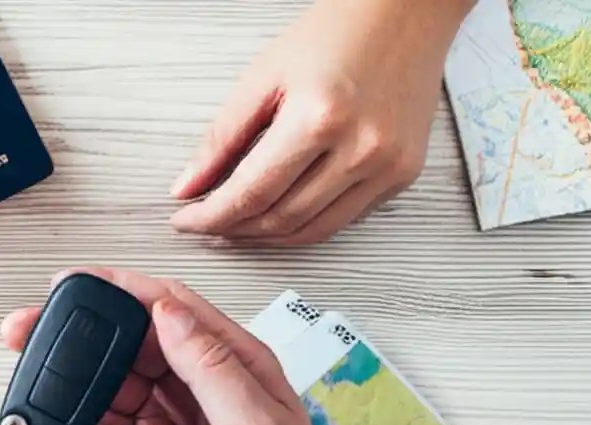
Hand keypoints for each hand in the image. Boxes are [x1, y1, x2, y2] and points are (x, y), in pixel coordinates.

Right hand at [1, 269, 340, 424]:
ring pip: (107, 390)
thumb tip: (168, 311)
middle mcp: (201, 390)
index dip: (122, 291)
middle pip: (128, 346)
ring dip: (68, 393)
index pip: (173, 308)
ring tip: (32, 400)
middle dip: (79, 339)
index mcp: (237, 367)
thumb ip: (212, 368)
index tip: (75, 284)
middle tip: (30, 334)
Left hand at [169, 0, 472, 243]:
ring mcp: (388, 165)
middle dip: (235, 229)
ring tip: (238, 226)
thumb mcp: (263, 77)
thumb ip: (221, 138)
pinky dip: (306, 224)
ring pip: (313, 231)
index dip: (211, 216)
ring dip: (268, 237)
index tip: (186, 221)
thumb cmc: (338, 33)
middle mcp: (361, 147)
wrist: (404, 14)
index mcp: (320, 117)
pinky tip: (281, 213)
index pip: (251, 192)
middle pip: (281, 218)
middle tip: (208, 224)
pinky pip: (344, 219)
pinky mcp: (404, 174)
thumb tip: (187, 187)